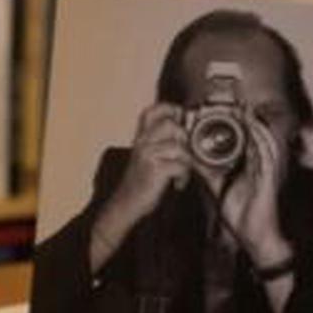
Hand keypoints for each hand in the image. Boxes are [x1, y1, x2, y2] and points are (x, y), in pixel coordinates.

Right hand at [90, 103, 190, 269]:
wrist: (126, 204)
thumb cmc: (140, 182)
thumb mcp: (145, 157)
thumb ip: (160, 143)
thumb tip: (185, 134)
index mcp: (140, 137)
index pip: (152, 111)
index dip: (169, 109)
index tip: (181, 117)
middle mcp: (141, 142)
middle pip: (171, 125)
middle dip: (184, 139)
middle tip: (184, 154)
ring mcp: (147, 155)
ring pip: (179, 147)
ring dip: (186, 163)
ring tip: (181, 174)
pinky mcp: (155, 169)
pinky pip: (180, 166)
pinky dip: (184, 177)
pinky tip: (178, 183)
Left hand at [214, 108, 292, 266]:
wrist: (251, 233)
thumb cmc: (239, 210)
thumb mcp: (217, 185)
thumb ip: (206, 170)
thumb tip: (190, 157)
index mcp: (247, 164)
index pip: (244, 138)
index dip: (238, 122)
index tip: (227, 107)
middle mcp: (258, 164)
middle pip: (256, 136)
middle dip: (248, 119)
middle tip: (237, 102)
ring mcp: (266, 171)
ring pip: (264, 142)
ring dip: (256, 126)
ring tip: (247, 111)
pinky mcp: (269, 180)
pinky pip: (267, 158)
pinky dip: (262, 144)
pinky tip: (256, 133)